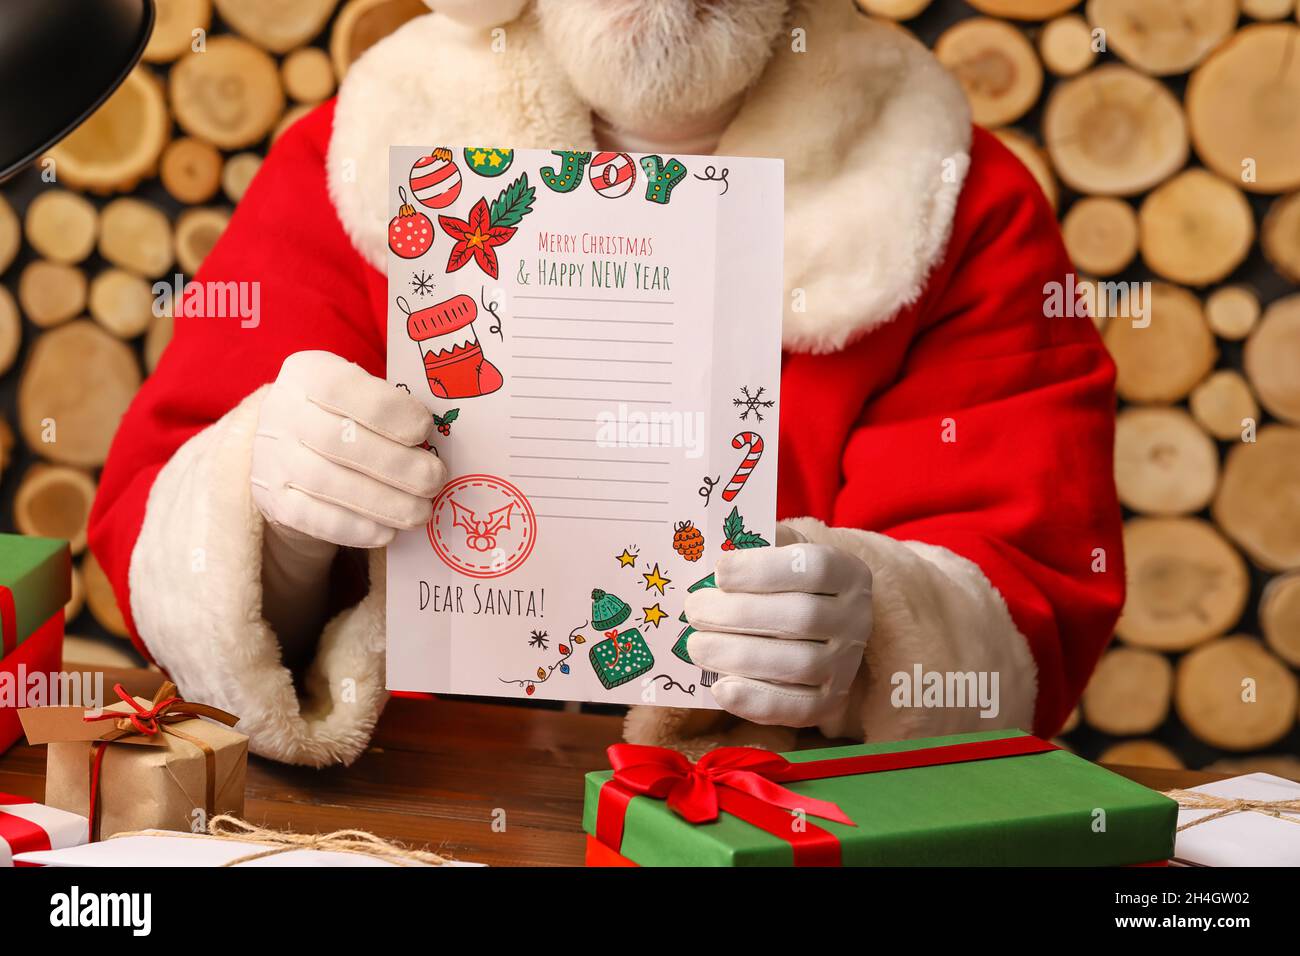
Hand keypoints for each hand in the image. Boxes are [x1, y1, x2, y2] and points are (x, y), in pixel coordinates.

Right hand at [251, 351, 445, 548]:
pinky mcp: (274, 501)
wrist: (290, 450)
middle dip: (397, 464)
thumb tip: (445, 438)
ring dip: (384, 502)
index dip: (389, 410)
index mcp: (308, 373)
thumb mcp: (361, 393)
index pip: (341, 387)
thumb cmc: (345, 416)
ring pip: (327, 483)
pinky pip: (314, 518)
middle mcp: (282, 413)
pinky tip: (388, 531)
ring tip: (421, 511)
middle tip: (435, 479)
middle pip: (338, 441)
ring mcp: (272, 459)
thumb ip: (393, 407)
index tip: (425, 429)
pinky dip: (356, 527)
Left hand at [684, 525, 872, 728]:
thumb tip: (711, 551)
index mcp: (847, 573)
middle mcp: (855, 619)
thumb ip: (755, 546)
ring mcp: (846, 664)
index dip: (764, 570)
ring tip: (697, 646)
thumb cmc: (786, 584)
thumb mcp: (780, 553)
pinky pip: (798, 708)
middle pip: (801, 617)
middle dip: (739, 614)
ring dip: (740, 656)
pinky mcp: (831, 703)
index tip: (719, 572)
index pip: (814, 567)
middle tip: (694, 610)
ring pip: (799, 664)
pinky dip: (757, 701)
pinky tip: (720, 688)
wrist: (820, 629)